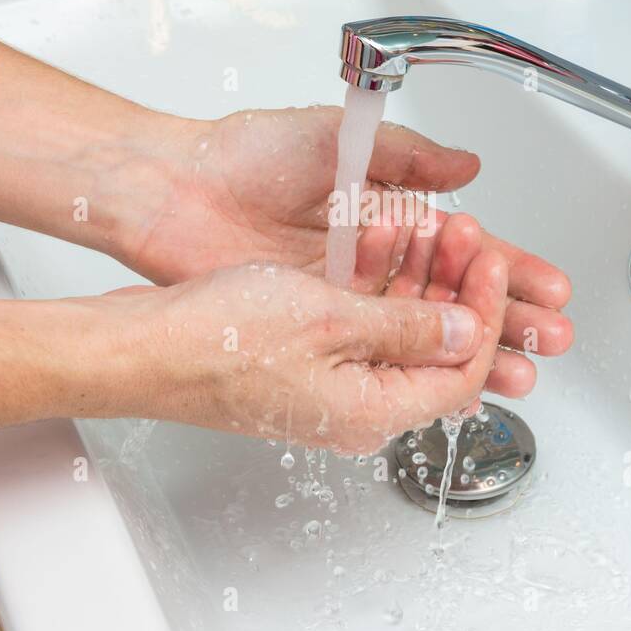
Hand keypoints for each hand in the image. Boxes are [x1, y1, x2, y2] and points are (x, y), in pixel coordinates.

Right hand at [91, 250, 508, 454]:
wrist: (140, 347)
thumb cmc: (213, 343)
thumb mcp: (329, 321)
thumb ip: (406, 329)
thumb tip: (465, 333)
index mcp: (373, 409)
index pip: (463, 369)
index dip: (487, 310)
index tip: (490, 260)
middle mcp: (357, 405)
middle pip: (435, 347)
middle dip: (456, 283)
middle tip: (463, 232)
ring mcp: (330, 382)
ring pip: (397, 326)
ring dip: (414, 272)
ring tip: (422, 221)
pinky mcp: (304, 359)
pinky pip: (358, 320)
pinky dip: (373, 279)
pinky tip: (373, 234)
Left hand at [110, 107, 572, 396]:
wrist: (173, 190)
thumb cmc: (243, 156)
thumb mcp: (338, 139)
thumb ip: (407, 157)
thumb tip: (469, 166)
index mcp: (383, 211)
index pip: (461, 247)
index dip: (506, 267)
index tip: (547, 289)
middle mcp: (370, 259)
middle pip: (452, 296)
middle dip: (505, 317)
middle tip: (548, 340)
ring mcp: (344, 296)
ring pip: (422, 330)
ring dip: (471, 350)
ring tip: (517, 371)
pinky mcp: (314, 322)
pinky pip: (376, 349)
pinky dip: (414, 365)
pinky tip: (451, 382)